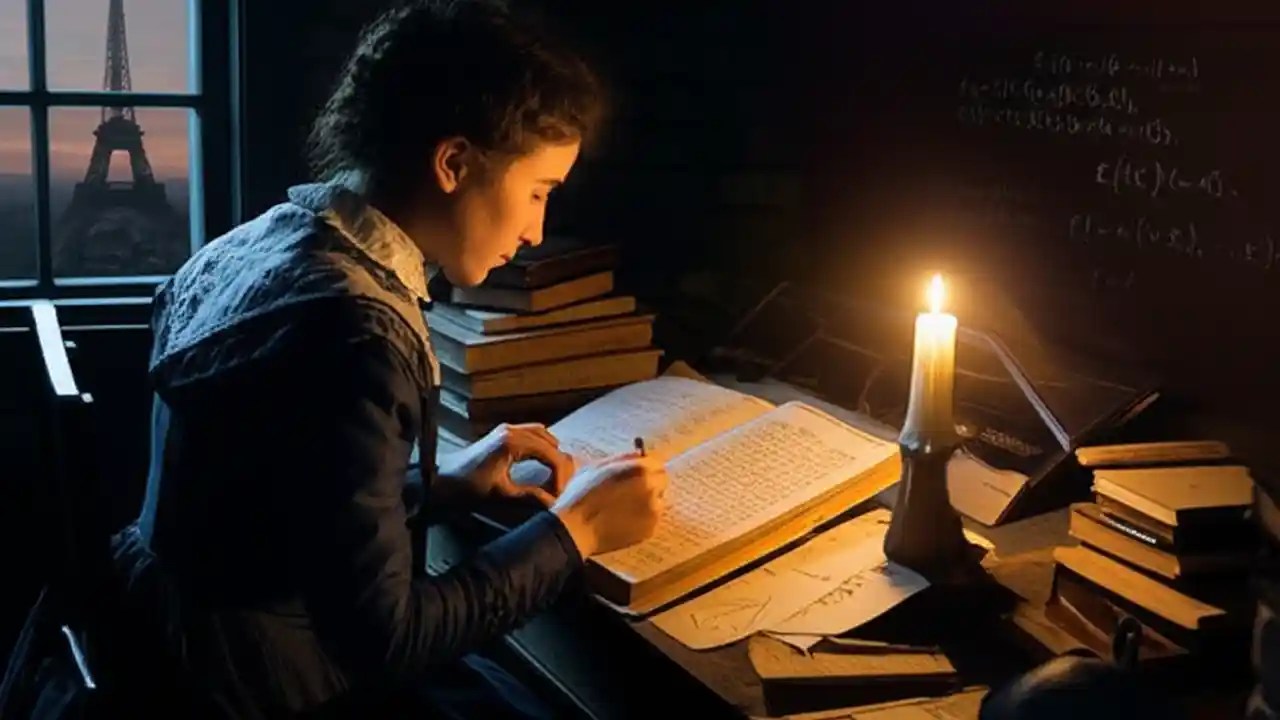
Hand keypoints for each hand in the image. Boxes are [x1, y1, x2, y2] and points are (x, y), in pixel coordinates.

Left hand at [435, 423, 575, 508]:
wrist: (440, 480)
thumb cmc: (467, 487)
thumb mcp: (501, 494)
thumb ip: (530, 496)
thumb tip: (554, 503)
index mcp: (513, 442)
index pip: (551, 454)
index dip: (561, 475)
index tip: (561, 494)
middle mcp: (512, 430)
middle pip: (550, 442)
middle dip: (560, 464)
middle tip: (562, 486)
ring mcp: (506, 429)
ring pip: (542, 435)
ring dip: (552, 454)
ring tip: (556, 476)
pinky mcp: (502, 434)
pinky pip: (531, 434)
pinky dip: (542, 447)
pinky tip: (543, 463)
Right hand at [551, 452, 668, 557]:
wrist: (576, 530)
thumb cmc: (582, 496)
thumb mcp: (597, 467)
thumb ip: (622, 459)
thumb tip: (638, 454)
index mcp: (641, 471)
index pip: (656, 463)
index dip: (645, 467)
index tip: (635, 472)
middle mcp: (653, 490)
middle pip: (660, 481)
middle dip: (649, 483)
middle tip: (629, 490)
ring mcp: (654, 512)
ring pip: (657, 500)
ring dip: (646, 501)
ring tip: (623, 507)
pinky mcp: (650, 530)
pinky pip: (651, 518)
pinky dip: (642, 518)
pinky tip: (623, 520)